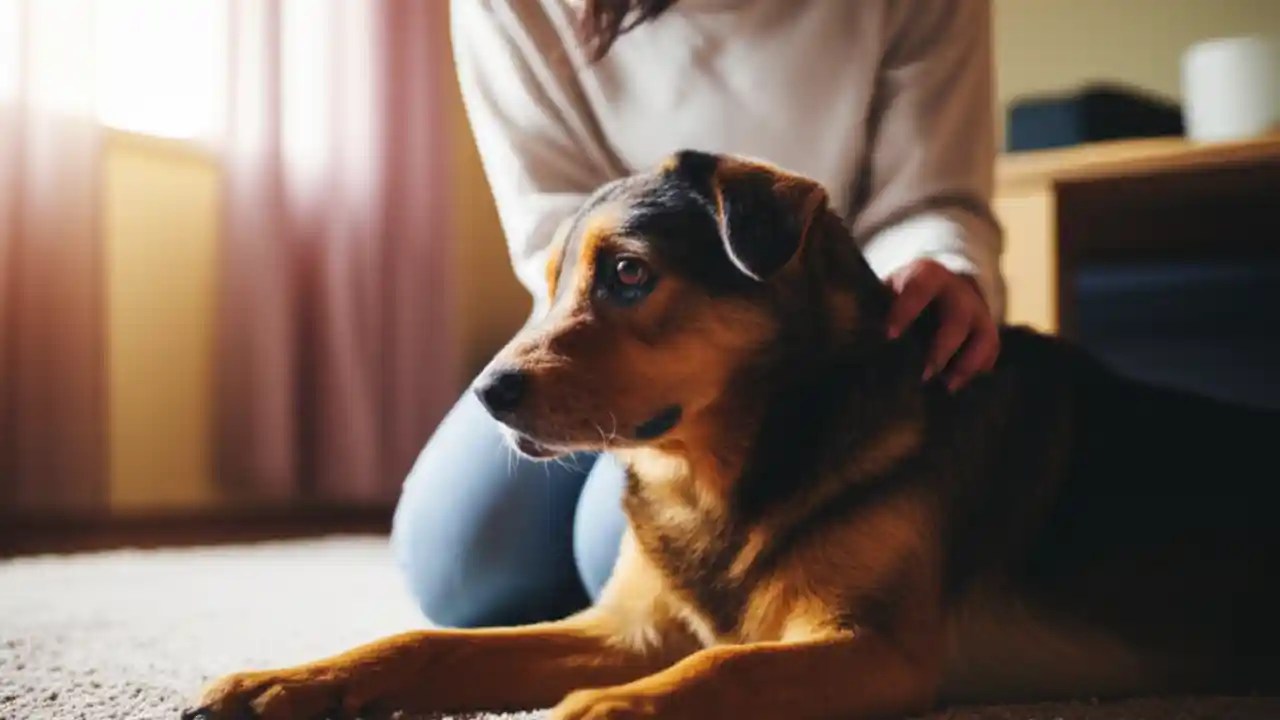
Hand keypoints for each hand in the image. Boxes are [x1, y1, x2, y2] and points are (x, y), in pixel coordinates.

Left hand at [885, 259, 998, 391]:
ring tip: (947, 387)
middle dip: (941, 348)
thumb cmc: (902, 293)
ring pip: (983, 336)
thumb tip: (854, 334)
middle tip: (923, 375)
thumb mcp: (889, 289)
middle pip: (956, 318)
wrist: (938, 285)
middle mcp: (958, 291)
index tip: (890, 335)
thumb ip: (876, 306)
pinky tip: (957, 387)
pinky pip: (991, 350)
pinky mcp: (987, 330)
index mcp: (927, 275)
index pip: (919, 288)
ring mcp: (977, 311)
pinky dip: (978, 370)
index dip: (906, 310)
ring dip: (967, 364)